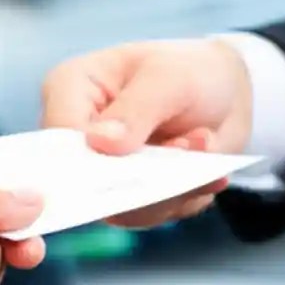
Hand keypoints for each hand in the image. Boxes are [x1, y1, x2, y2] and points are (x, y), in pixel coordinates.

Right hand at [41, 38, 252, 226]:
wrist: (226, 94)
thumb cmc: (189, 70)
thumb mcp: (169, 77)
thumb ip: (136, 109)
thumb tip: (99, 143)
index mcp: (69, 89)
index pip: (58, 134)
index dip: (85, 156)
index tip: (130, 155)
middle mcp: (78, 136)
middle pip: (86, 180)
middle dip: (141, 176)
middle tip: (183, 148)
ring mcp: (103, 172)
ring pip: (123, 208)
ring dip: (171, 187)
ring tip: (203, 142)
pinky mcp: (132, 198)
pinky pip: (154, 214)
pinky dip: (186, 196)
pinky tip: (210, 171)